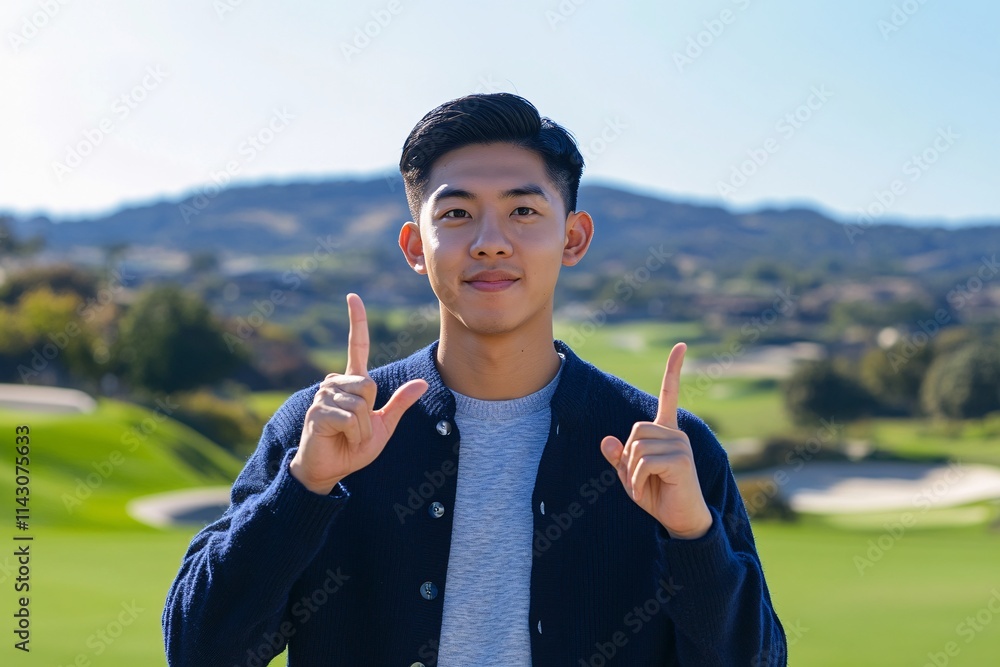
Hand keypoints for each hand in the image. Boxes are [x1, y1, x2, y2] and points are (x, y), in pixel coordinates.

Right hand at [289, 293, 427, 494]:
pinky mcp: (318, 411)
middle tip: (357, 431)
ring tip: (347, 436)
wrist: (329, 470)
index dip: (356, 321)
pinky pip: (351, 418)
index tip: (353, 297)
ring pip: (362, 402)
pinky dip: (354, 434)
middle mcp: (335, 383)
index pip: (356, 345)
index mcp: (352, 383)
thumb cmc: (353, 447)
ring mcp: (324, 396)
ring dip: (362, 427)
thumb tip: (424, 383)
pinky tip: (340, 439)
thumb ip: (400, 403)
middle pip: (370, 385)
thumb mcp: (384, 426)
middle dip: (371, 414)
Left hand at [600, 342, 712, 538]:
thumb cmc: (658, 496)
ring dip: (631, 474)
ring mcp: (681, 446)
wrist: (681, 520)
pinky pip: (644, 464)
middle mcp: (676, 434)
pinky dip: (636, 482)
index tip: (682, 345)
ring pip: (636, 448)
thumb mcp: (630, 475)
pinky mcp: (680, 462)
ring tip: (642, 488)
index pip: (669, 394)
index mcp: (666, 431)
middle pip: (635, 430)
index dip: (673, 370)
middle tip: (636, 478)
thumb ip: (619, 457)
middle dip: (627, 457)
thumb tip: (606, 439)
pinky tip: (644, 493)